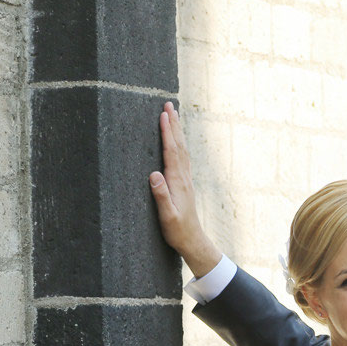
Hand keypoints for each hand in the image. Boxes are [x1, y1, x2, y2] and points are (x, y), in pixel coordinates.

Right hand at [149, 102, 222, 276]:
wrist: (193, 240)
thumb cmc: (177, 230)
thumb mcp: (166, 216)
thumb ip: (161, 195)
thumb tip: (154, 174)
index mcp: (177, 181)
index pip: (171, 151)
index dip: (167, 132)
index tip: (163, 114)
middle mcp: (184, 177)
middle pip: (179, 145)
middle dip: (174, 124)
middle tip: (169, 104)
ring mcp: (186, 179)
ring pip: (182, 149)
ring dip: (177, 131)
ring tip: (173, 115)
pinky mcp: (185, 184)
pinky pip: (182, 158)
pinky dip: (179, 144)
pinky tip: (178, 141)